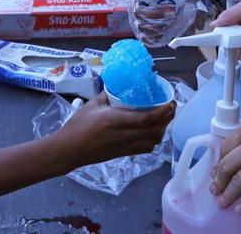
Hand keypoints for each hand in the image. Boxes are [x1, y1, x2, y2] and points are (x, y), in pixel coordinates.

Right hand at [57, 92, 174, 165]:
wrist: (70, 150)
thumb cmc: (78, 126)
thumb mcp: (93, 105)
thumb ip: (107, 95)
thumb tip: (118, 86)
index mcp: (117, 121)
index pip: (147, 119)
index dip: (163, 112)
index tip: (170, 102)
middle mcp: (126, 135)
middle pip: (156, 130)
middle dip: (168, 119)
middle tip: (170, 106)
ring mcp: (126, 146)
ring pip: (153, 141)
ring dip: (162, 129)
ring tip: (162, 118)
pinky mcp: (124, 154)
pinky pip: (146, 148)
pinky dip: (154, 139)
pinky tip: (151, 132)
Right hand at [129, 0, 201, 46]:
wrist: (159, 3)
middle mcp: (136, 6)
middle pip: (139, 11)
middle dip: (156, 14)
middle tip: (172, 14)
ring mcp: (138, 21)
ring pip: (142, 26)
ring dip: (156, 28)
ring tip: (170, 27)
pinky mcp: (142, 32)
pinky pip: (145, 38)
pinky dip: (154, 39)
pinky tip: (164, 37)